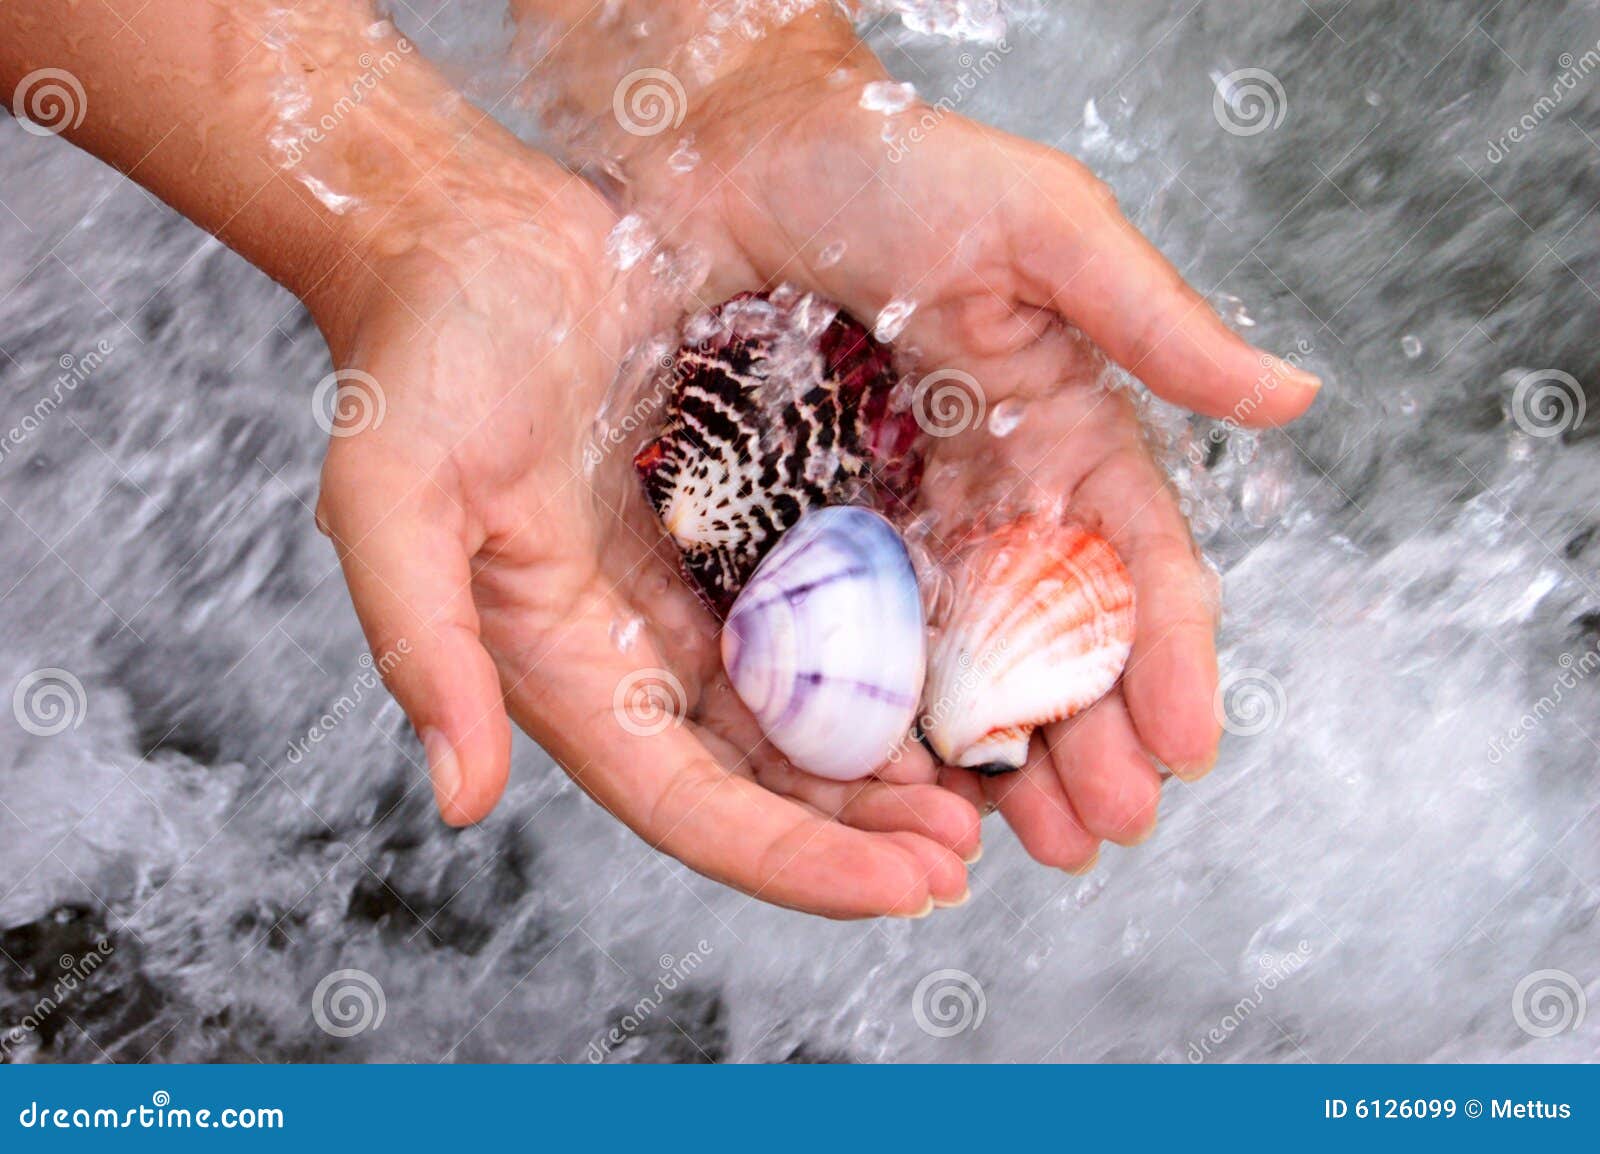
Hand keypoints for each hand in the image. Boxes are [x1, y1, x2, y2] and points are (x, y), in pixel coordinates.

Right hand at [312, 130, 976, 918]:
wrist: (461, 237)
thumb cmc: (421, 355)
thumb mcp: (394, 491)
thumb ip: (422, 642)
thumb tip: (460, 797)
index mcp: (560, 669)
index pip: (689, 806)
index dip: (795, 861)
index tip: (907, 888)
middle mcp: (624, 655)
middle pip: (758, 786)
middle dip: (859, 837)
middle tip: (968, 856)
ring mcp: (677, 598)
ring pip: (795, 720)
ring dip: (881, 771)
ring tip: (981, 796)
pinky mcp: (721, 535)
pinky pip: (812, 625)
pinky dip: (877, 667)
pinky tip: (946, 677)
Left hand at [611, 14, 1320, 869]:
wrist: (729, 156)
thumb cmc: (892, 166)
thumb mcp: (1040, 229)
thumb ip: (1155, 321)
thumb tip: (1294, 398)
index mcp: (1066, 426)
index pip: (1136, 559)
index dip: (1170, 653)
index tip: (1186, 741)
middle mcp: (996, 489)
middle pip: (1060, 640)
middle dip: (1095, 737)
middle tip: (1103, 829)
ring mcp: (908, 520)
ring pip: (973, 665)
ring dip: (1011, 758)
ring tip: (1031, 839)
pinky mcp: (818, 534)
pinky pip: (867, 642)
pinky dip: (898, 719)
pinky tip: (914, 785)